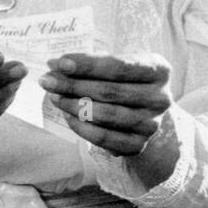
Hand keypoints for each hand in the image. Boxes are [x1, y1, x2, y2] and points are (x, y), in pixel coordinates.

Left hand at [37, 52, 172, 156]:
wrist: (145, 113)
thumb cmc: (126, 81)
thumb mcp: (118, 64)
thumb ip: (92, 63)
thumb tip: (56, 65)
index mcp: (159, 69)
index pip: (119, 66)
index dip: (87, 65)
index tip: (59, 63)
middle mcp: (161, 98)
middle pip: (110, 92)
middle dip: (73, 85)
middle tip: (47, 81)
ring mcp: (152, 124)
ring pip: (106, 115)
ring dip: (73, 106)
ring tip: (54, 97)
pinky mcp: (139, 145)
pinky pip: (103, 138)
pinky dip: (81, 127)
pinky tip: (66, 115)